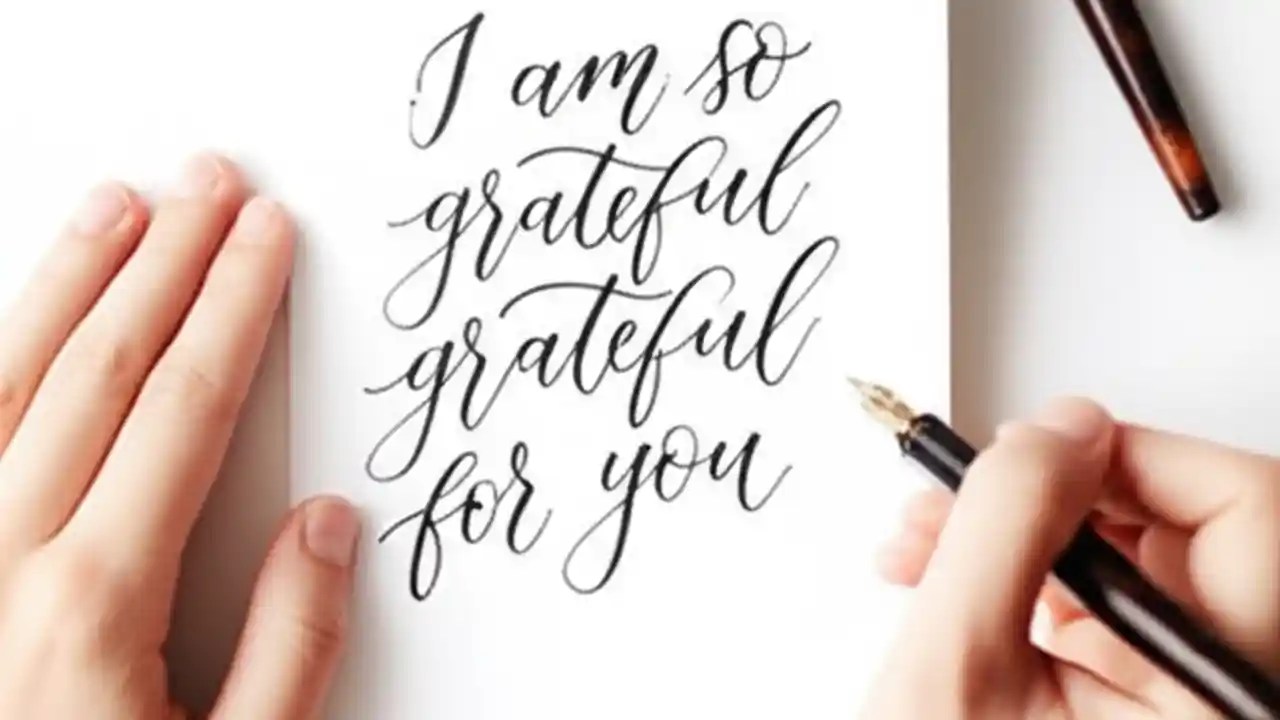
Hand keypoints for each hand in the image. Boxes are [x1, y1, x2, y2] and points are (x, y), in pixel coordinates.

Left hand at [0, 155, 357, 718]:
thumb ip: (290, 649)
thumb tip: (328, 524)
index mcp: (91, 605)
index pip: (181, 411)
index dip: (231, 311)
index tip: (263, 239)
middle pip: (96, 372)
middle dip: (163, 265)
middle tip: (207, 185)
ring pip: (1, 385)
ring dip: (64, 285)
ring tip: (114, 210)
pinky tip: (8, 324)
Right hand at [860, 398, 1279, 718]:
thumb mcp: (952, 666)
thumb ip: (1006, 528)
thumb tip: (1061, 428)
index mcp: (1217, 708)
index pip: (1247, 513)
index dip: (1133, 457)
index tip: (1040, 449)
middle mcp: (1222, 703)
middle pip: (1188, 528)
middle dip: (1052, 495)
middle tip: (967, 495)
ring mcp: (1184, 706)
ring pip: (1133, 559)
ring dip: (1021, 533)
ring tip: (928, 548)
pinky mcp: (1139, 707)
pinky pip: (1101, 604)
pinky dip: (1021, 577)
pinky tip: (950, 583)